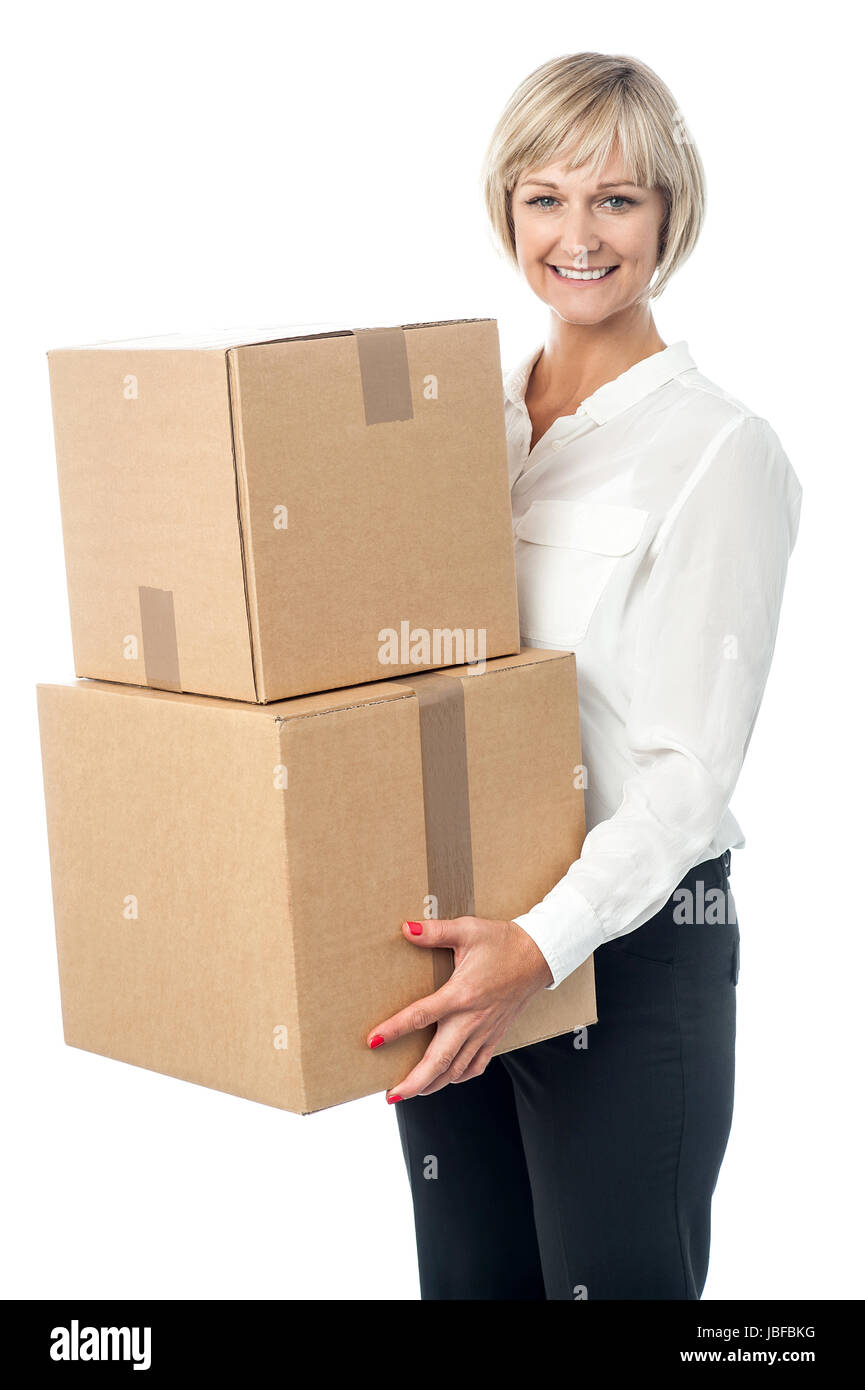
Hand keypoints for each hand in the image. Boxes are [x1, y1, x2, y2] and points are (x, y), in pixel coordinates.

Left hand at [367, 916, 553, 1100]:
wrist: (538, 956)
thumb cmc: (503, 942)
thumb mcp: (467, 930)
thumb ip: (435, 931)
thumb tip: (406, 928)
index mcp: (461, 994)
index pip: (421, 1015)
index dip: (395, 1029)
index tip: (374, 1041)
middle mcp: (472, 1019)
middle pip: (439, 1059)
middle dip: (414, 1081)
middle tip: (392, 1094)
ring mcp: (484, 1031)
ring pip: (457, 1069)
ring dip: (433, 1084)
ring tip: (411, 1092)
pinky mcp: (495, 1035)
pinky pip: (477, 1065)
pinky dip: (459, 1077)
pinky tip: (447, 1079)